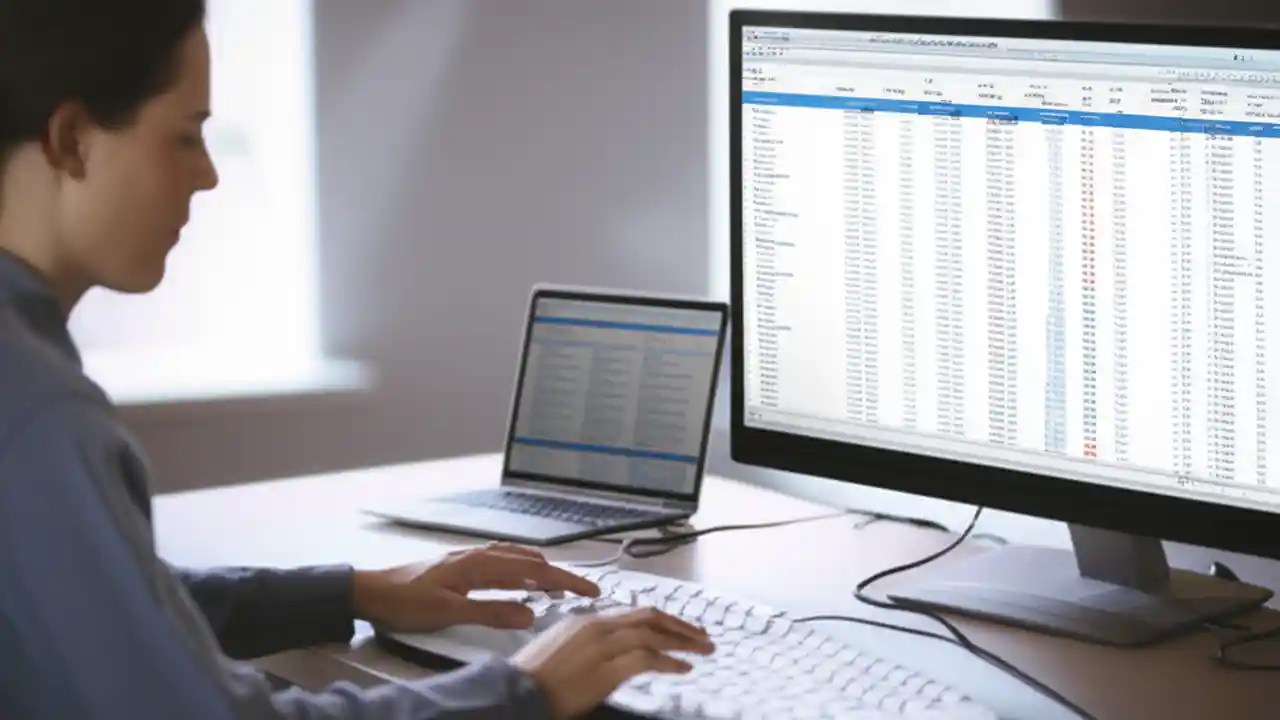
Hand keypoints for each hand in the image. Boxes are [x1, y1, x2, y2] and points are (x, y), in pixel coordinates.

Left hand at [352, 543, 599, 631]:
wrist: (371, 591)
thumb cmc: (405, 601)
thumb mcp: (450, 612)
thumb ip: (491, 612)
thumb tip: (529, 614)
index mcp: (479, 563)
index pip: (534, 571)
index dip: (565, 580)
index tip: (589, 589)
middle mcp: (478, 555)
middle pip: (530, 560)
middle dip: (559, 574)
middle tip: (582, 590)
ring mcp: (469, 558)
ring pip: (516, 558)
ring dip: (540, 569)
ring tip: (557, 583)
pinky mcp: (460, 566)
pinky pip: (501, 562)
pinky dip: (520, 568)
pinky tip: (519, 577)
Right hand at [512, 607, 714, 719]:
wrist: (516, 691)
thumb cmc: (533, 677)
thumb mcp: (562, 648)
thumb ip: (589, 642)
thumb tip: (614, 647)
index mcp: (587, 620)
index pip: (635, 614)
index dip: (663, 620)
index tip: (681, 629)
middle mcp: (597, 626)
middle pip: (650, 617)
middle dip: (680, 626)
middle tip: (702, 636)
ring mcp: (603, 646)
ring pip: (653, 635)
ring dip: (683, 641)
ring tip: (703, 649)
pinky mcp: (606, 669)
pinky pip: (647, 660)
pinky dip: (669, 662)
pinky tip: (684, 668)